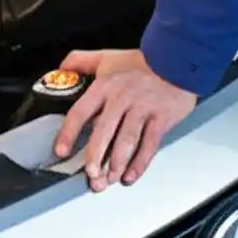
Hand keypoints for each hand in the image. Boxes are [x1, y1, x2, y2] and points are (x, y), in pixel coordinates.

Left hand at [53, 49, 195, 191]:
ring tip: (108, 179)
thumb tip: (61, 68)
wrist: (176, 59)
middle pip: (104, 131)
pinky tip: (131, 175)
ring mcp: (142, 109)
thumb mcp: (106, 57)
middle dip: (95, 155)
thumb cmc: (141, 63)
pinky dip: (140, 163)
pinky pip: (149, 144)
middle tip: (90, 174)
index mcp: (104, 87)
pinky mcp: (161, 119)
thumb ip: (81, 61)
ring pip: (127, 140)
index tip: (61, 150)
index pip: (81, 112)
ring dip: (117, 163)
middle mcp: (121, 99)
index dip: (69, 133)